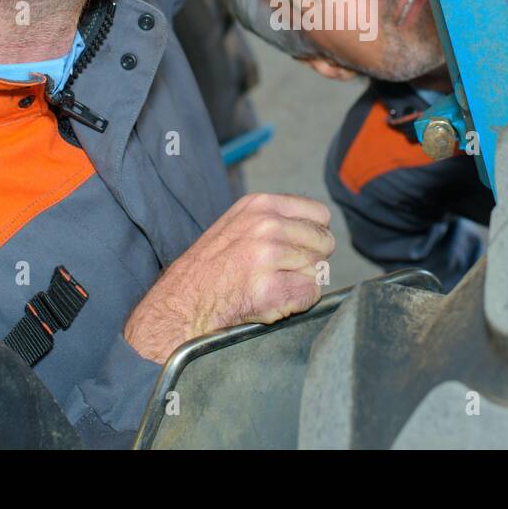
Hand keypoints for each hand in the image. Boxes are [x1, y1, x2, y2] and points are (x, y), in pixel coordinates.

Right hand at [123, 193, 334, 362]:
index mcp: (261, 205)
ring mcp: (269, 256)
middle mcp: (267, 225)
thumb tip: (316, 228)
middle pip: (325, 242)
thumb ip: (276, 219)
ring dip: (301, 283)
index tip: (300, 249)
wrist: (182, 303)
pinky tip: (272, 301)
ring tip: (272, 286)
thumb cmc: (210, 267)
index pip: (320, 214)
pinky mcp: (271, 288)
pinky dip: (297, 303)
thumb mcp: (238, 223)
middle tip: (284, 273)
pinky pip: (310, 295)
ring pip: (319, 270)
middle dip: (311, 261)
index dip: (314, 235)